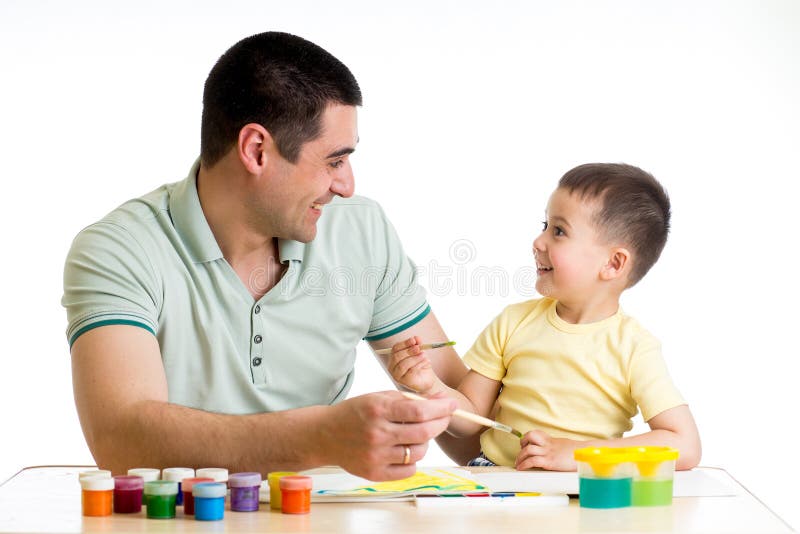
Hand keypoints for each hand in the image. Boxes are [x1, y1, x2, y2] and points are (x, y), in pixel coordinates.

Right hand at [322, 391, 455, 480]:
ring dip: (425, 442)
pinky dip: (413, 459)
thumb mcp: (379, 397)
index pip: (419, 411)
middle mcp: (376, 433)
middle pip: (423, 432)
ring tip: (417, 434)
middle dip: (440, 423)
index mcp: (377, 409)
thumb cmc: (355, 413)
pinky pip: (408, 470)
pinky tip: (405, 450)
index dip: (441, 408)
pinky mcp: (374, 473)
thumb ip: (409, 398)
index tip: (452, 404)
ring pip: (418, 452)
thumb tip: (441, 398)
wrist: (324, 435)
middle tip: (445, 417)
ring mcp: (375, 456)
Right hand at [386, 337, 440, 394]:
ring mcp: (397, 376)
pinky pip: (410, 371)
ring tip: (424, 355)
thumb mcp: (420, 353)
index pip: (395, 349)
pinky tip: (426, 361)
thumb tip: (417, 338)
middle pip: (397, 356)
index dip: (404, 343)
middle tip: (419, 348)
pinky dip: (419, 365)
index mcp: (394, 358)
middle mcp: (392, 367)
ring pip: (403, 365)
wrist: (426, 380)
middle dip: (408, 351)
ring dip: (414, 358)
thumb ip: (417, 345)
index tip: (414, 340)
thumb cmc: (421, 365)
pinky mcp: (405, 382)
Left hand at [515, 429, 579, 470]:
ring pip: (528, 450)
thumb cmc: (579, 453)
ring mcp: (549, 452)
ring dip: (520, 457)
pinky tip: (522, 468)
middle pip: (530, 437)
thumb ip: (558, 447)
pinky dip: (524, 465)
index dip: (528, 437)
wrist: (586, 454)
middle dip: (522, 444)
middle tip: (520, 453)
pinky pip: (533, 461)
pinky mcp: (550, 462)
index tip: (525, 443)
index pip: (536, 433)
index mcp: (552, 440)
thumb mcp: (566, 446)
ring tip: (518, 463)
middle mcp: (549, 444)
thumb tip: (557, 452)